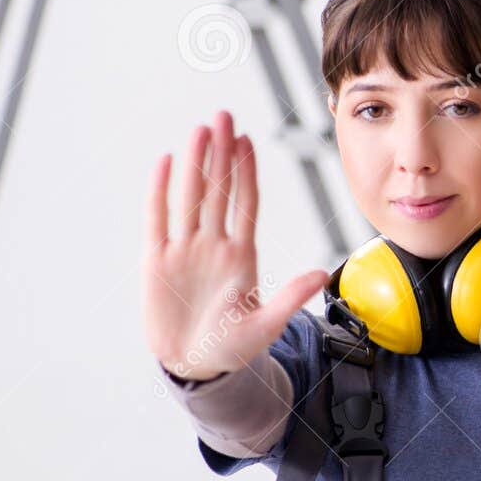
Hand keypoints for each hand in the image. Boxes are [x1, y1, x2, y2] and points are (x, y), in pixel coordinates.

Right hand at [143, 109, 326, 380]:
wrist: (195, 365)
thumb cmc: (233, 347)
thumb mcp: (266, 325)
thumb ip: (291, 297)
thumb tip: (323, 273)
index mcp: (241, 255)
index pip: (245, 203)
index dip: (247, 171)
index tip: (248, 139)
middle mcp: (213, 245)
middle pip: (218, 190)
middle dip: (221, 153)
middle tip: (223, 115)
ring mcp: (184, 250)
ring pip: (190, 197)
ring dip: (194, 163)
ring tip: (200, 129)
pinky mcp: (157, 261)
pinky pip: (158, 219)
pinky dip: (159, 191)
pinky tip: (165, 161)